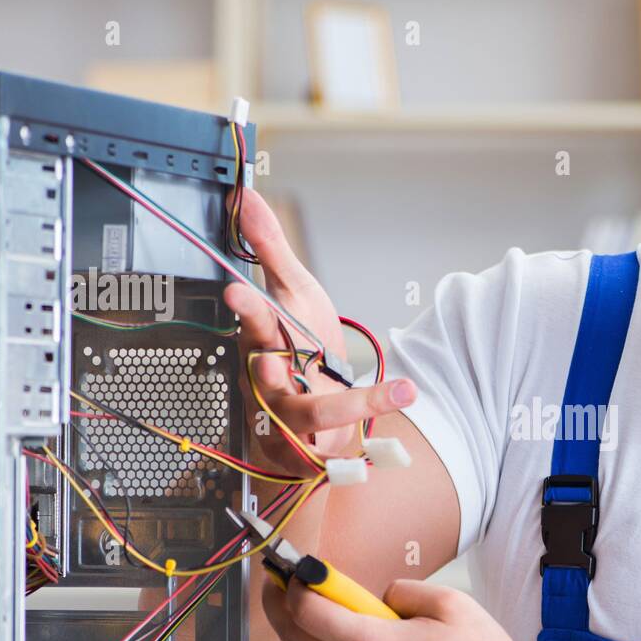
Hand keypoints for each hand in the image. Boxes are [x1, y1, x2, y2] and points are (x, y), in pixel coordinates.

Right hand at [224, 188, 416, 473]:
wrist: (311, 417)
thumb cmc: (300, 350)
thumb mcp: (294, 293)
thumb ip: (271, 249)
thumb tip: (246, 196)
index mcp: (263, 338)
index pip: (253, 320)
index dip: (246, 308)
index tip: (235, 290)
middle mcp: (269, 378)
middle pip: (265, 368)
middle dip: (267, 361)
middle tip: (272, 359)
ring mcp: (289, 415)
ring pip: (305, 413)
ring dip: (346, 404)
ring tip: (391, 393)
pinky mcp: (312, 444)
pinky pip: (339, 438)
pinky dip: (375, 413)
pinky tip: (406, 393)